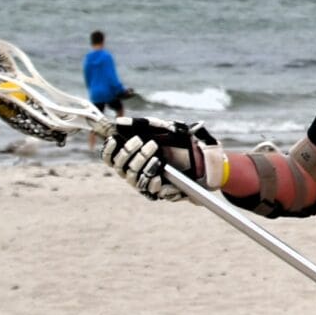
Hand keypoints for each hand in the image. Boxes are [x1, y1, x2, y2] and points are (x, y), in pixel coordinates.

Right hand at [102, 117, 219, 201]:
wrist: (206, 159)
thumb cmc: (183, 142)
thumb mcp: (165, 128)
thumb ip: (144, 124)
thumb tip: (120, 122)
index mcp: (133, 155)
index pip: (111, 157)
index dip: (108, 149)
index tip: (114, 139)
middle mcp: (136, 170)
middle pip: (120, 167)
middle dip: (129, 153)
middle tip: (144, 142)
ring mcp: (147, 182)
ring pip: (134, 178)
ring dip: (143, 164)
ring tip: (157, 155)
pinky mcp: (160, 192)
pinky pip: (150, 190)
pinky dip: (153, 180)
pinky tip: (159, 174)